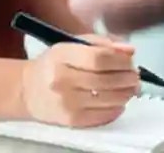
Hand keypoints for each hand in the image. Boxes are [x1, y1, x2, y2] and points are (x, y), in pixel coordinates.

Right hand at [18, 35, 140, 127]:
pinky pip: (100, 116)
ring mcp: (65, 102)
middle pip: (105, 80)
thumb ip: (103, 43)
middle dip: (127, 78)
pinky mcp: (69, 120)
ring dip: (125, 94)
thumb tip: (129, 50)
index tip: (131, 61)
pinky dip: (115, 109)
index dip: (121, 60)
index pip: (99, 58)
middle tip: (135, 76)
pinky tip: (119, 102)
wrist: (28, 90)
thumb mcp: (74, 44)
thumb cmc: (55, 64)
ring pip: (106, 99)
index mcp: (62, 55)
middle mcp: (61, 80)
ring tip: (131, 88)